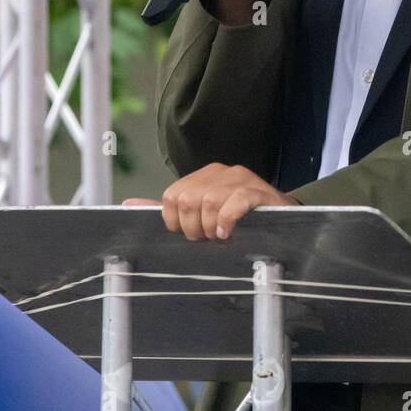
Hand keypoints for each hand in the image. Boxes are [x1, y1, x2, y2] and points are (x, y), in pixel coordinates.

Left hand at [123, 162, 301, 240]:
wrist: (282, 219)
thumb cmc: (238, 220)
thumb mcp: (200, 214)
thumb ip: (168, 210)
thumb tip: (128, 204)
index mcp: (203, 176)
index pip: (171, 196)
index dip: (176, 222)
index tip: (191, 233)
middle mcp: (220, 172)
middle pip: (187, 200)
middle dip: (193, 228)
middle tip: (208, 237)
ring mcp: (240, 179)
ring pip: (208, 202)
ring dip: (211, 228)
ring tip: (220, 236)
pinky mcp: (258, 191)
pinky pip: (235, 202)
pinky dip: (227, 220)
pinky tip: (228, 232)